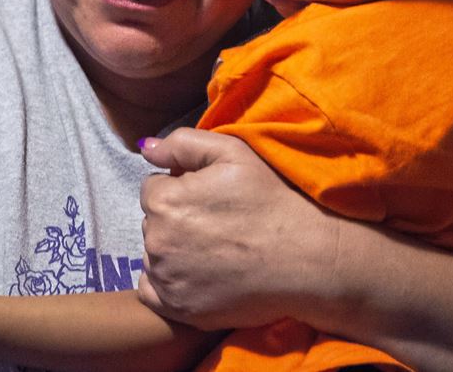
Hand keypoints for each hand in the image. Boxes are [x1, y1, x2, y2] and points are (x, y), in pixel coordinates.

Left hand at [138, 128, 338, 330]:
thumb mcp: (232, 152)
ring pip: (155, 254)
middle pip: (154, 221)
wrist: (306, 257)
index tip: (210, 196)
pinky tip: (196, 274)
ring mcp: (167, 279)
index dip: (181, 188)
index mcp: (165, 200)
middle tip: (216, 222)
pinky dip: (166, 282)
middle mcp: (157, 242)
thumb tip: (147, 148)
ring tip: (214, 248)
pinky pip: (151, 291)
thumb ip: (182, 144)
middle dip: (175, 218)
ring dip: (173, 249)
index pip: (154, 187)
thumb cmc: (271, 200)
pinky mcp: (179, 309)